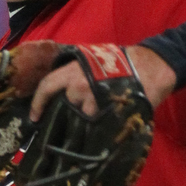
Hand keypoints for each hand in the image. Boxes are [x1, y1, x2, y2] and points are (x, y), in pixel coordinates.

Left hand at [28, 43, 176, 122]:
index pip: (47, 86)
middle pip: (64, 106)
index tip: (34, 118)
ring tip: (93, 121)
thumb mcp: (93, 58)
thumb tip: (62, 90)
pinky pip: (94, 125)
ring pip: (80, 118)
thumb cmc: (122, 61)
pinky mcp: (105, 113)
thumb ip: (75, 73)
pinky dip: (95, 128)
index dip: (37, 104)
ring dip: (84, 121)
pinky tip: (100, 128)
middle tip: (70, 120)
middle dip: (67, 113)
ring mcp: (92, 101)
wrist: (150, 67)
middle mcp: (78, 85)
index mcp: (73, 70)